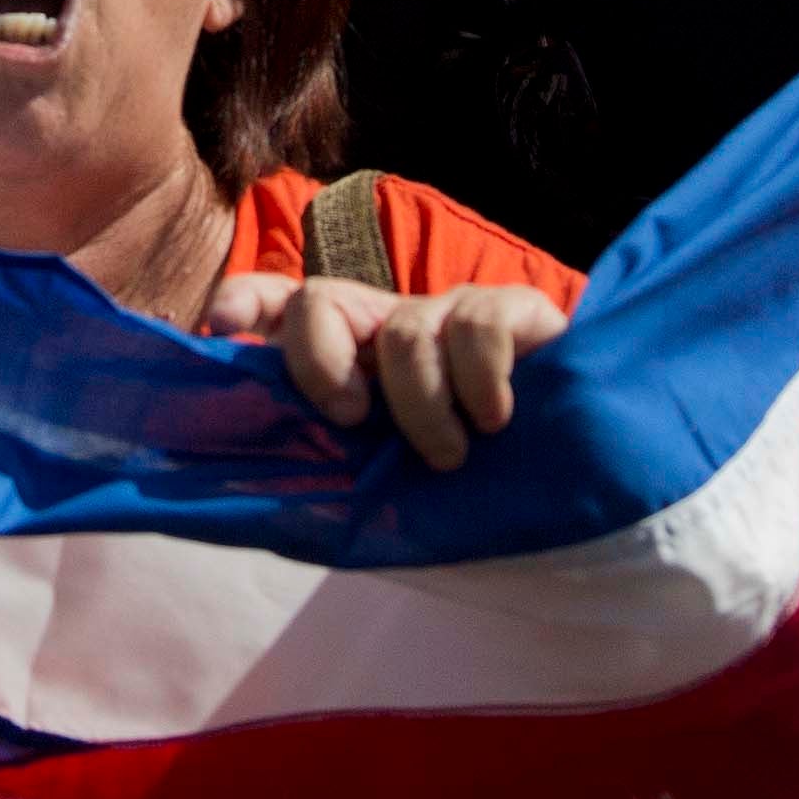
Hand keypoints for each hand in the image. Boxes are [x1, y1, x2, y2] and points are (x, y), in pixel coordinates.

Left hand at [203, 271, 571, 473]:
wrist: (576, 493)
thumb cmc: (468, 493)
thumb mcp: (385, 489)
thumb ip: (324, 478)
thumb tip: (242, 499)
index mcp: (351, 360)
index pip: (282, 306)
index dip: (246, 303)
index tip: (222, 329)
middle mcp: (391, 325)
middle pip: (320, 299)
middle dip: (320, 362)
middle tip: (351, 420)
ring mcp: (451, 312)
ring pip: (405, 330)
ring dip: (422, 407)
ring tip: (450, 456)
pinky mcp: (518, 310)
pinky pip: (479, 326)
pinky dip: (480, 383)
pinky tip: (497, 419)